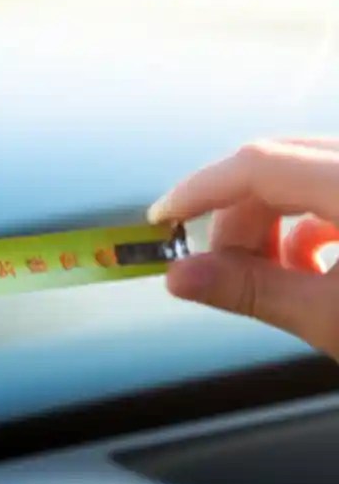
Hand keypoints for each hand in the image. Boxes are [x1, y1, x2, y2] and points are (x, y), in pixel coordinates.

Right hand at [148, 138, 338, 358]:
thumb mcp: (333, 317)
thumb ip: (251, 290)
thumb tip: (177, 276)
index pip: (260, 166)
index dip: (199, 191)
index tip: (161, 221)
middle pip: (278, 168)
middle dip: (239, 220)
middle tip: (226, 272)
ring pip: (302, 175)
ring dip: (274, 226)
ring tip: (280, 277)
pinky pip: (332, 185)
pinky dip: (310, 225)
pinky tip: (314, 268)